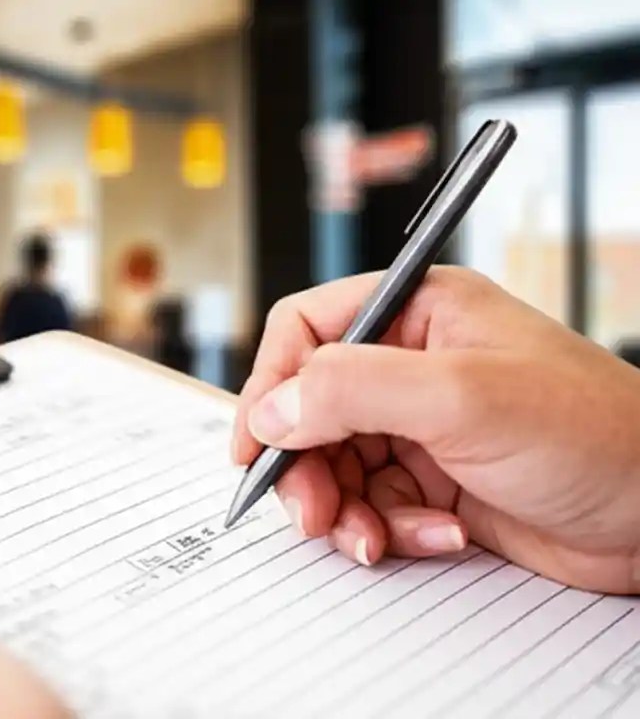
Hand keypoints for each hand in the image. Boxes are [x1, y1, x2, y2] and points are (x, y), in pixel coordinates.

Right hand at [232, 267, 639, 594]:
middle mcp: (411, 364)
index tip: (255, 445)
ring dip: (345, 510)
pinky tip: (437, 537)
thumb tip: (271, 410)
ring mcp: (422, 426)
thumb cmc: (596, 433)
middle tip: (313, 512)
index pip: (305, 331)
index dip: (270, 386)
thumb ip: (352, 391)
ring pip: (334, 466)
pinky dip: (390, 530)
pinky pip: (374, 506)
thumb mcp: (461, 397)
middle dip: (306, 467)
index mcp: (416, 313)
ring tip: (376, 538)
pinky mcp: (436, 482)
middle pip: (309, 409)